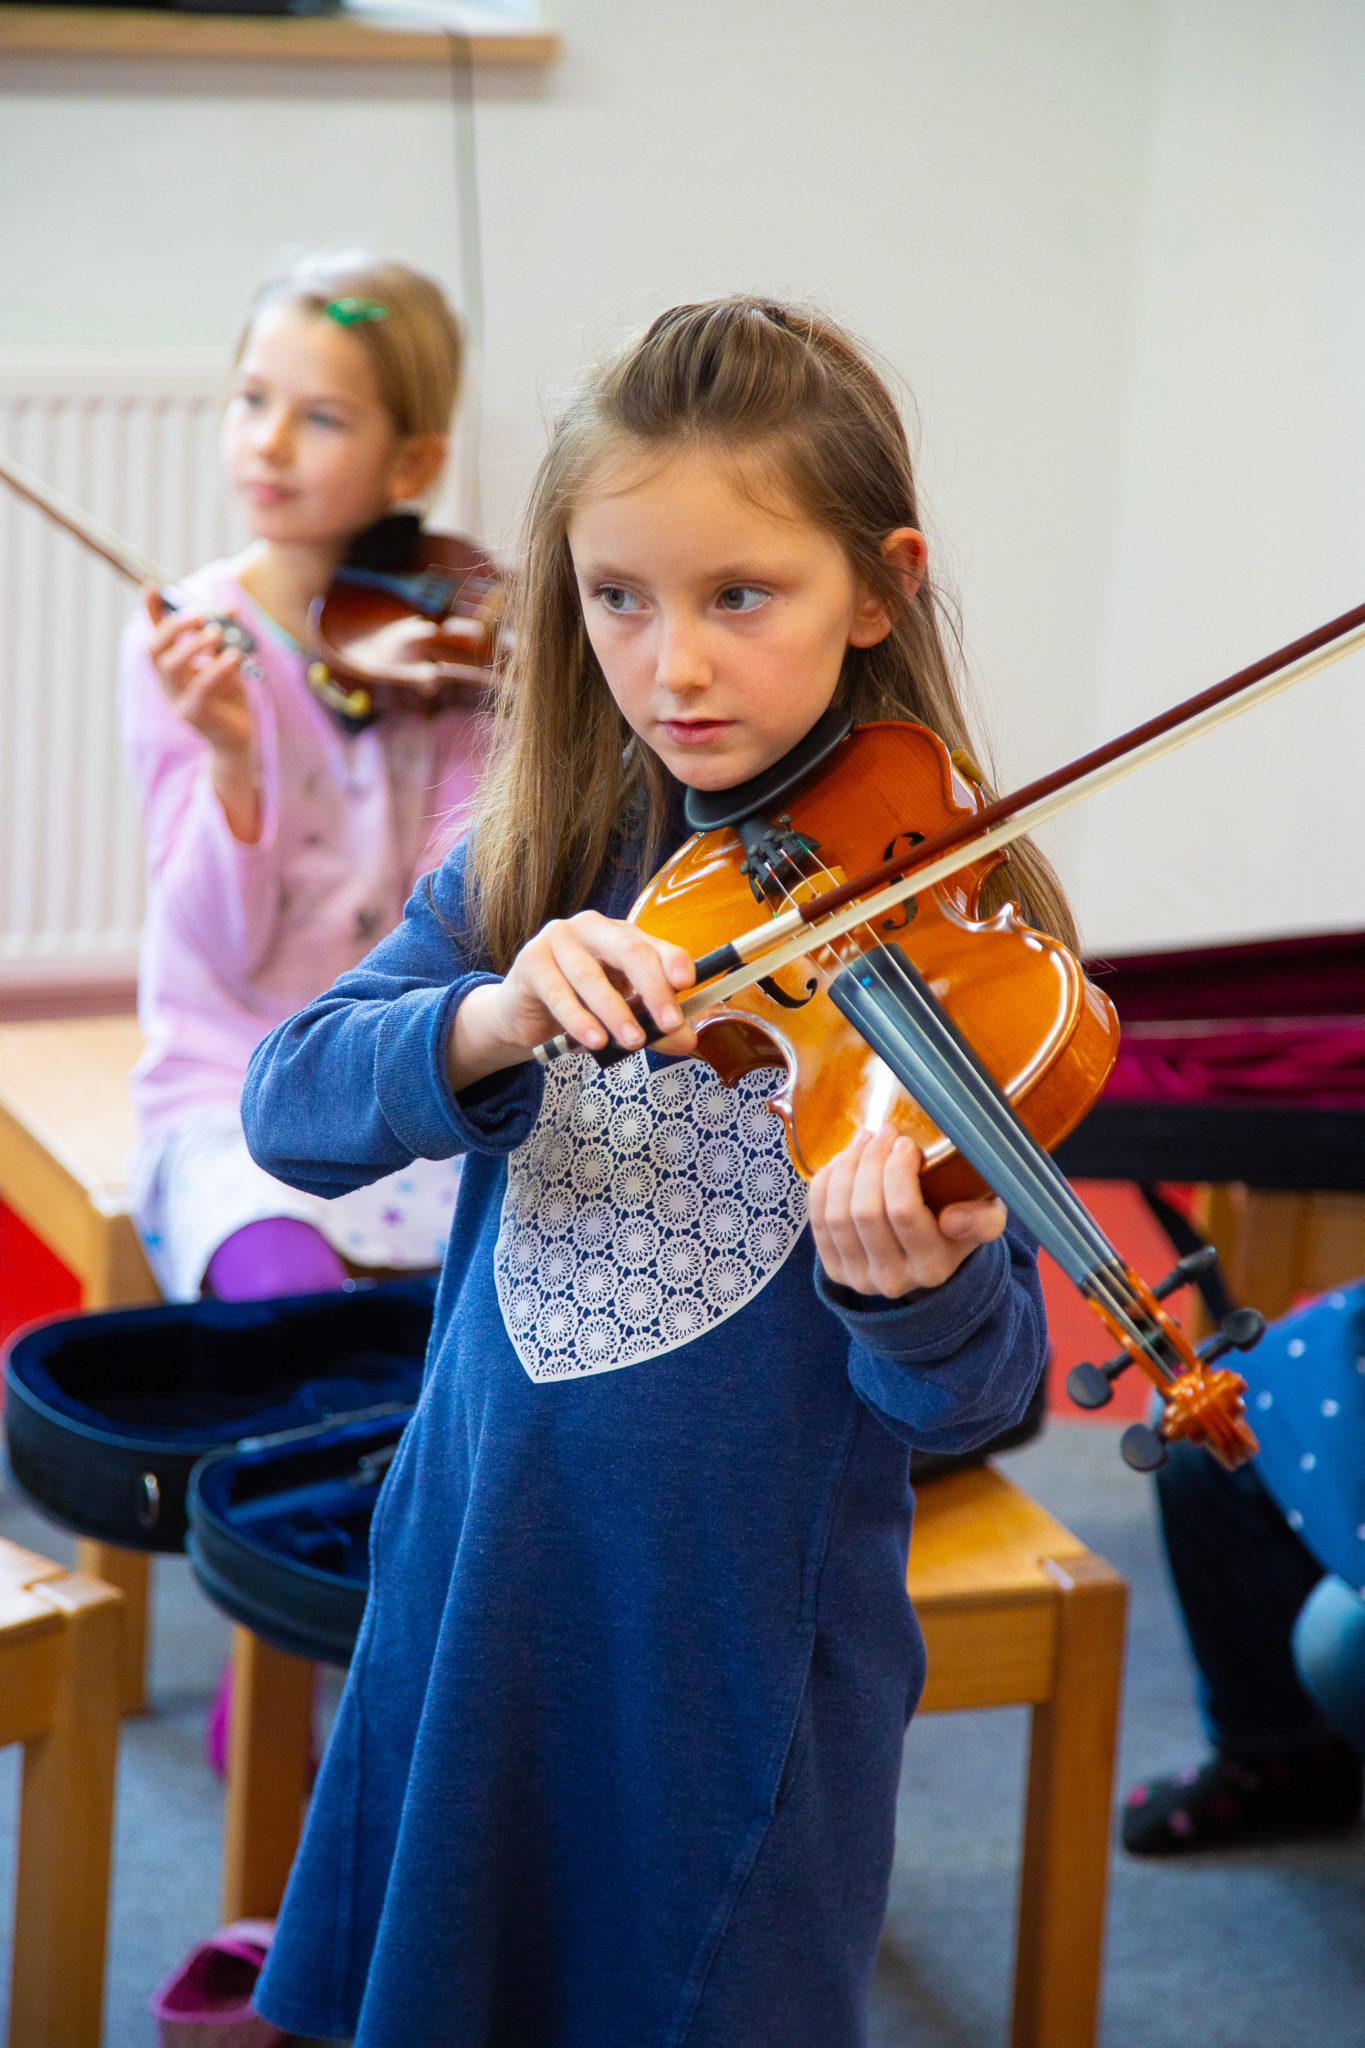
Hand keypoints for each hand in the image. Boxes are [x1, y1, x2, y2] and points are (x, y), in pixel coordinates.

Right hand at [146, 590, 253, 755]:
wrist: (236, 738)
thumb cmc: (228, 698)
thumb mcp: (225, 663)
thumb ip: (222, 641)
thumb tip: (228, 610)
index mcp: (171, 667)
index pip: (155, 635)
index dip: (151, 612)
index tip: (152, 586)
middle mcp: (168, 681)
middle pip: (154, 649)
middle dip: (173, 627)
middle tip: (198, 613)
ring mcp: (177, 698)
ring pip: (171, 667)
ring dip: (192, 645)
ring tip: (216, 633)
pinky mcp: (194, 714)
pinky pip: (200, 687)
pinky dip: (216, 668)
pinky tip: (233, 657)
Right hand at [447, 911, 697, 1091]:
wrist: (524, 1016)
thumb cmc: (578, 1007)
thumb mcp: (622, 1016)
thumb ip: (653, 1025)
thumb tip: (687, 1040)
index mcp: (620, 934)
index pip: (653, 944)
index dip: (672, 961)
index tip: (687, 984)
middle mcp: (592, 928)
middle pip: (628, 950)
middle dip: (653, 988)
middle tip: (669, 1023)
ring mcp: (558, 940)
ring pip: (591, 975)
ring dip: (616, 1012)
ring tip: (633, 1041)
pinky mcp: (531, 961)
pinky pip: (559, 993)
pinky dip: (579, 1020)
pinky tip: (595, 1041)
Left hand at [809, 1127, 1006, 1297]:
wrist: (929, 1250)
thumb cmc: (958, 1219)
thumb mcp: (985, 1217)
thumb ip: (983, 1219)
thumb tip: (952, 1220)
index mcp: (933, 1267)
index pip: (903, 1214)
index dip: (897, 1171)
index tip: (905, 1142)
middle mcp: (894, 1280)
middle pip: (866, 1212)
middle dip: (870, 1162)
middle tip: (883, 1133)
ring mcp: (859, 1277)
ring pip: (838, 1214)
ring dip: (846, 1167)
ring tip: (864, 1140)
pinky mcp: (835, 1269)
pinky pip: (818, 1220)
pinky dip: (824, 1184)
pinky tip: (841, 1161)